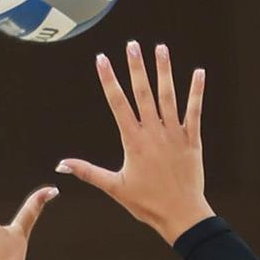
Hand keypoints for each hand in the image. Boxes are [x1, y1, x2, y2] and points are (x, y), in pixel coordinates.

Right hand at [57, 42, 214, 242]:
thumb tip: (61, 165)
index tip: (102, 60)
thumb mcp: (114, 187)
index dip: (109, 80)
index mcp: (133, 141)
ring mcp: (174, 134)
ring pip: (169, 96)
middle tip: (132, 45)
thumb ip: (88, 172)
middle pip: (143, 93)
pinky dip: (197, 91)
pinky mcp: (192, 139)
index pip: (118, 104)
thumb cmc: (146, 203)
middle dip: (136, 67)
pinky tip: (198, 72)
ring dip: (164, 71)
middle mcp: (153, 133)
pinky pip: (195, 111)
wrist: (181, 214)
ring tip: (160, 48)